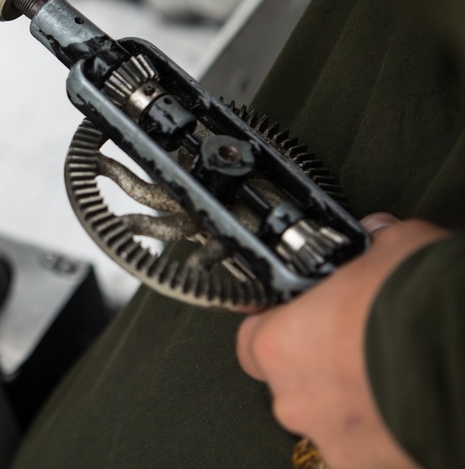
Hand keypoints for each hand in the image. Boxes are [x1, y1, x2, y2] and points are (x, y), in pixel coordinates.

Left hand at [236, 214, 448, 468]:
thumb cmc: (426, 303)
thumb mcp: (394, 247)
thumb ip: (371, 247)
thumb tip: (375, 237)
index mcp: (280, 346)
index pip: (254, 338)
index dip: (282, 324)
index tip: (307, 316)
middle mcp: (296, 400)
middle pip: (295, 382)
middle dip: (325, 365)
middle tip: (364, 343)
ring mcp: (336, 442)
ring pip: (334, 419)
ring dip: (358, 401)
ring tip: (400, 374)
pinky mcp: (374, 468)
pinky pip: (371, 448)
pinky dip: (388, 432)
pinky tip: (417, 405)